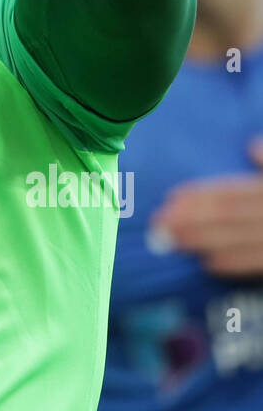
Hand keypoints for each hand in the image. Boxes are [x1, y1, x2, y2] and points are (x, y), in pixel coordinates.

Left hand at [148, 140, 262, 276]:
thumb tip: (252, 146)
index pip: (229, 191)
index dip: (199, 195)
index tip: (169, 199)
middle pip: (226, 215)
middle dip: (189, 219)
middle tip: (157, 225)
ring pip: (236, 238)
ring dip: (201, 241)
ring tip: (171, 243)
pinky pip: (257, 263)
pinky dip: (233, 263)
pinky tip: (207, 264)